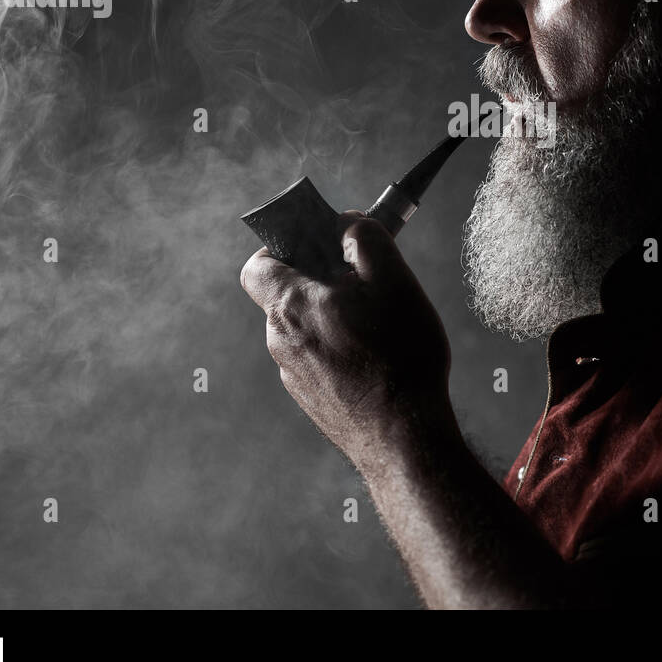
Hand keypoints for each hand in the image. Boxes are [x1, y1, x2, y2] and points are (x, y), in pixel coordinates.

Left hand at [239, 211, 452, 473]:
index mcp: (290, 305)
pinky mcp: (311, 399)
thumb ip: (365, 238)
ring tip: (380, 326)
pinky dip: (340, 349)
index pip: (258, 264)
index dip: (284, 246)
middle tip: (365, 283)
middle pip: (286, 293)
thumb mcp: (393, 280)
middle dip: (321, 279)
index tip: (320, 245)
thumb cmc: (400, 356)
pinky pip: (317, 358)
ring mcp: (293, 374)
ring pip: (305, 327)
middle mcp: (280, 340)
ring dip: (333, 316)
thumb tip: (345, 222)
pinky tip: (377, 359)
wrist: (403, 439)